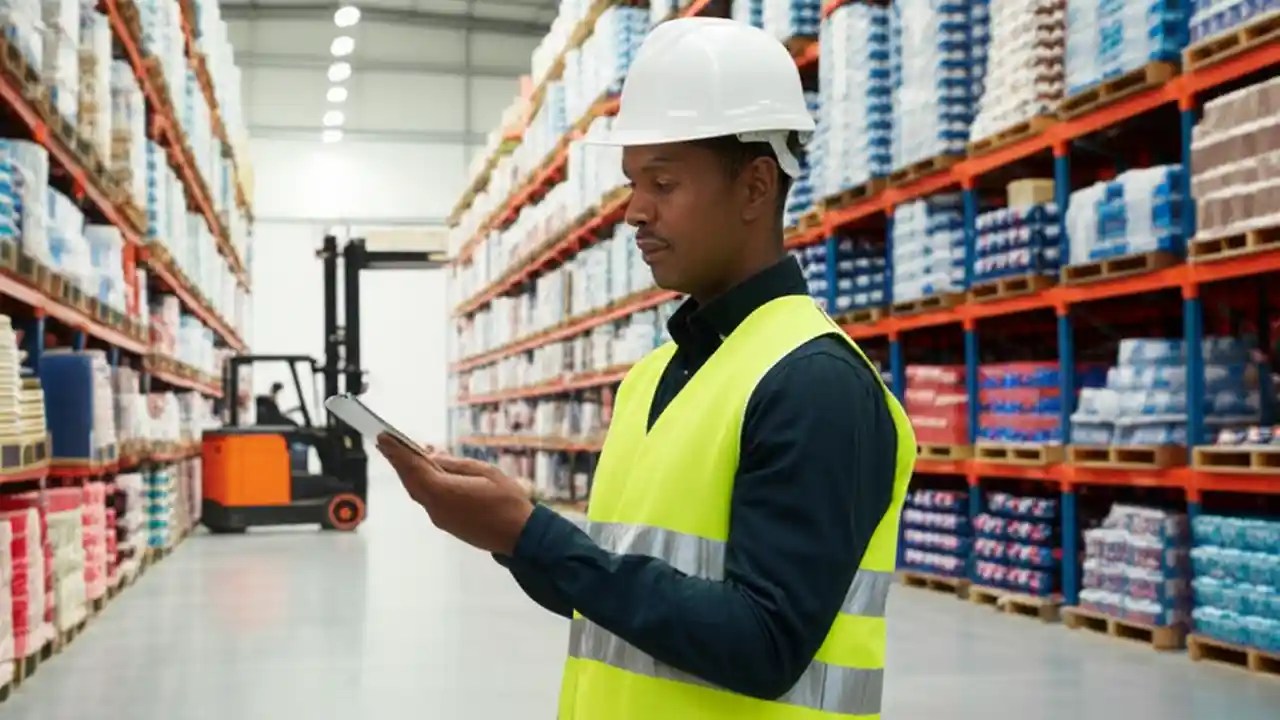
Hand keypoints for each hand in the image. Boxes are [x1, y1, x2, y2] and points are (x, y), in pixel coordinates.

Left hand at [376, 435, 534, 554]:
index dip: (397, 452)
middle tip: (384, 443)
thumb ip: (456, 465)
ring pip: (417, 491)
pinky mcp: (447, 523)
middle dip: (397, 461)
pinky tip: (422, 474)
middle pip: (411, 481)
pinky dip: (420, 484)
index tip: (384, 437)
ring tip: (399, 456)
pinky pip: (427, 499)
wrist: (519, 535)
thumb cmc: (507, 501)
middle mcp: (436, 507)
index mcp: (444, 491)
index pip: (414, 468)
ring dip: (408, 473)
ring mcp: (440, 518)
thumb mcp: (485, 472)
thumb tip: (433, 459)